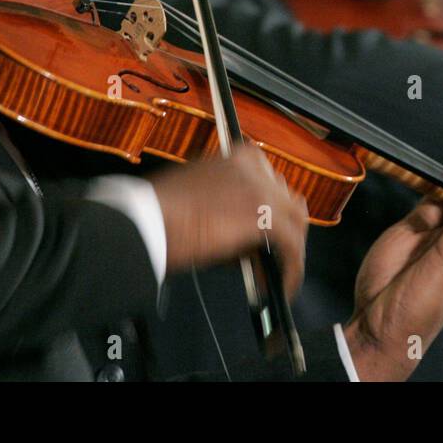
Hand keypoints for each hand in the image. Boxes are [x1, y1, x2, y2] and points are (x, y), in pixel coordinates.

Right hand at [149, 144, 309, 295]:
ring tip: (274, 276)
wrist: (146, 220)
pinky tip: (280, 286)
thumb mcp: (202, 197)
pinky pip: (292, 246)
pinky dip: (291, 269)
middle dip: (280, 233)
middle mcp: (255, 166)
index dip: (271, 216)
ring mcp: (262, 188)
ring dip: (288, 250)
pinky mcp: (265, 216)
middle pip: (287, 202)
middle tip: (266, 260)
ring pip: (296, 221)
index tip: (263, 238)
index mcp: (238, 156)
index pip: (272, 185)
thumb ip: (231, 206)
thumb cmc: (161, 212)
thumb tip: (248, 237)